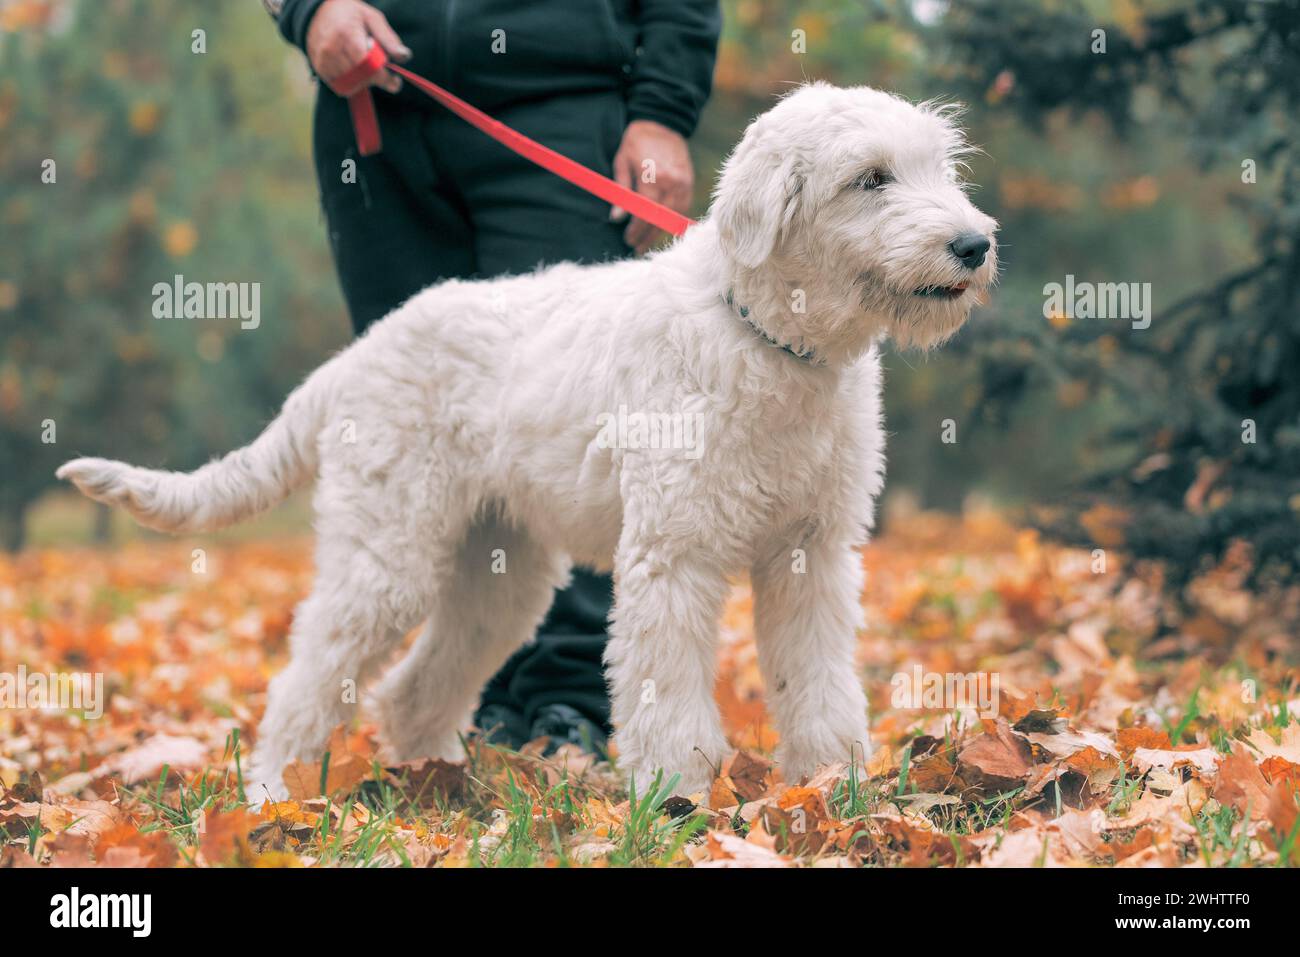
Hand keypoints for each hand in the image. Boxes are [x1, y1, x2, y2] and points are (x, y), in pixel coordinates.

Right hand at [306, 0, 411, 94]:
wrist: (318, 11)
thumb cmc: (350, 14)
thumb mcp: (372, 18)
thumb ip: (388, 39)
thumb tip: (404, 57)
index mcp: (347, 34)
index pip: (367, 64)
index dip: (383, 77)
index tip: (395, 81)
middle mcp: (331, 48)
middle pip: (360, 77)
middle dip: (375, 79)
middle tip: (381, 72)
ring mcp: (323, 59)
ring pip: (350, 84)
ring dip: (363, 82)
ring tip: (366, 67)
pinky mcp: (319, 67)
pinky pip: (339, 85)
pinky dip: (351, 83)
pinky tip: (355, 71)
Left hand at [610, 120, 693, 253]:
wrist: (662, 123)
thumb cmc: (637, 142)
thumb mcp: (622, 162)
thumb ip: (621, 191)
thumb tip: (617, 217)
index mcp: (653, 177)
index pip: (645, 213)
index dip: (636, 229)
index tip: (628, 238)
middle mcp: (671, 182)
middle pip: (660, 219)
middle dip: (647, 236)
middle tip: (636, 247)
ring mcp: (683, 183)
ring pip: (672, 216)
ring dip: (659, 231)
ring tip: (647, 241)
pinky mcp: (689, 183)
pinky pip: (682, 208)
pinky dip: (671, 219)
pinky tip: (660, 227)